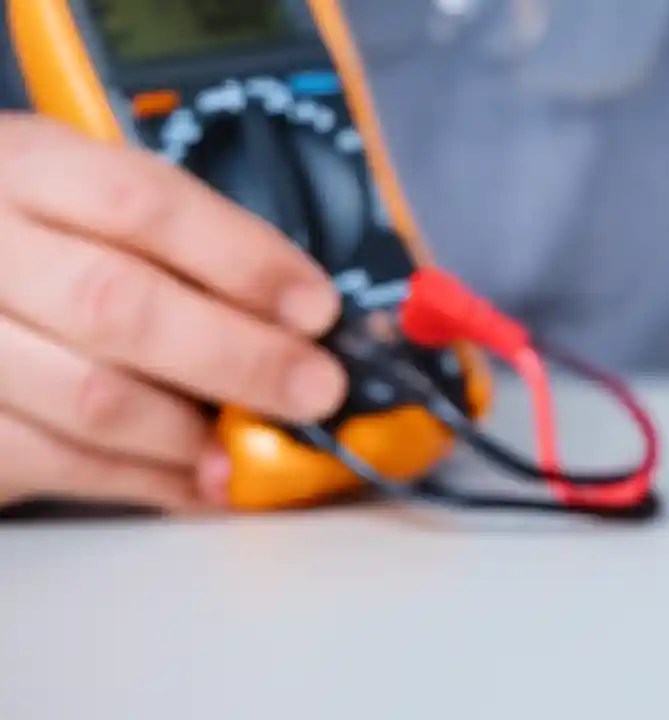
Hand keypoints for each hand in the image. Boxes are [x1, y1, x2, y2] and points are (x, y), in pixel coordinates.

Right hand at [0, 114, 345, 512]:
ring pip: (91, 397)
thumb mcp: (86, 208)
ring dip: (193, 434)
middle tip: (314, 389)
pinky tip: (199, 483)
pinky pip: (58, 463)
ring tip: (255, 448)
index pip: (143, 204)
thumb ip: (177, 252)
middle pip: (118, 306)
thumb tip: (298, 320)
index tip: (316, 307)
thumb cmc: (41, 249)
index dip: (243, 259)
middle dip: (239, 357)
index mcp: (27, 168)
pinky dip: (147, 481)